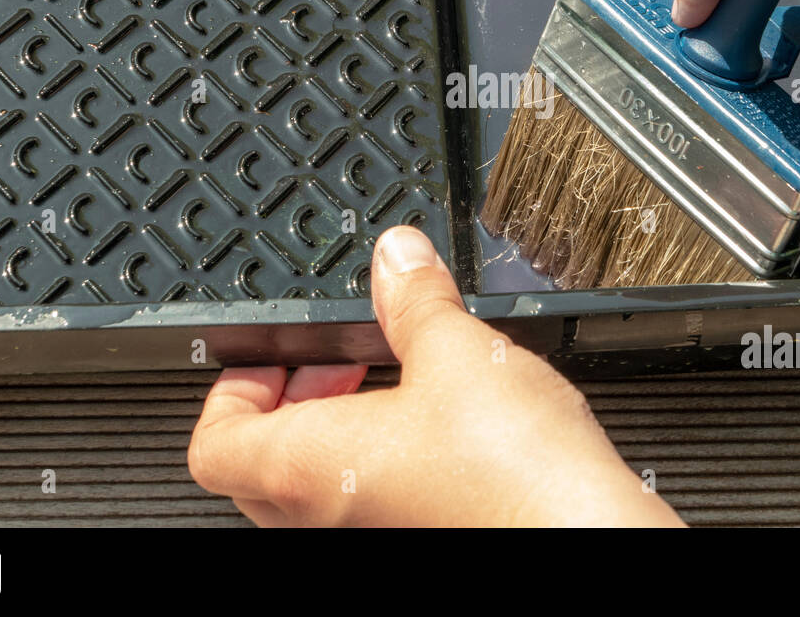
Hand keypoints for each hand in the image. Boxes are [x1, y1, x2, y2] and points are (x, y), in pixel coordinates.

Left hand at [188, 225, 682, 526]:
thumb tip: (396, 259)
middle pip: (260, 469)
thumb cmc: (513, 476)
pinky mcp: (421, 536)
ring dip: (342, 430)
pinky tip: (442, 421)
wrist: (587, 539)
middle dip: (294, 402)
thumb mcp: (457, 350)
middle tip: (339, 361)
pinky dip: (385, 459)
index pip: (213, 444)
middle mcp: (327, 519)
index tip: (276, 354)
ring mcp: (374, 537)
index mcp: (306, 468)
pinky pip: (371, 503)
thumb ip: (415, 300)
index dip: (232, 389)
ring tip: (397, 381)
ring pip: (319, 489)